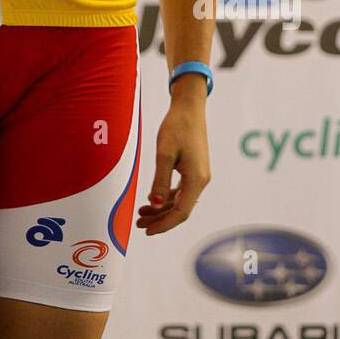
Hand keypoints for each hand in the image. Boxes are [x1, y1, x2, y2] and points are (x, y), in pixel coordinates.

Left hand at [136, 97, 210, 235]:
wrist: (189, 108)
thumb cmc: (176, 127)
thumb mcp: (164, 153)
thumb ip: (160, 180)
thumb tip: (154, 204)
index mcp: (196, 180)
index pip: (181, 213)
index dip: (163, 224)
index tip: (146, 230)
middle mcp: (201, 181)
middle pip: (181, 210)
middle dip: (159, 219)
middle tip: (138, 223)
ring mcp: (199, 176)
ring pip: (180, 201)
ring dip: (162, 209)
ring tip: (141, 212)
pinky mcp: (195, 169)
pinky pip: (181, 191)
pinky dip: (167, 198)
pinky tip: (153, 199)